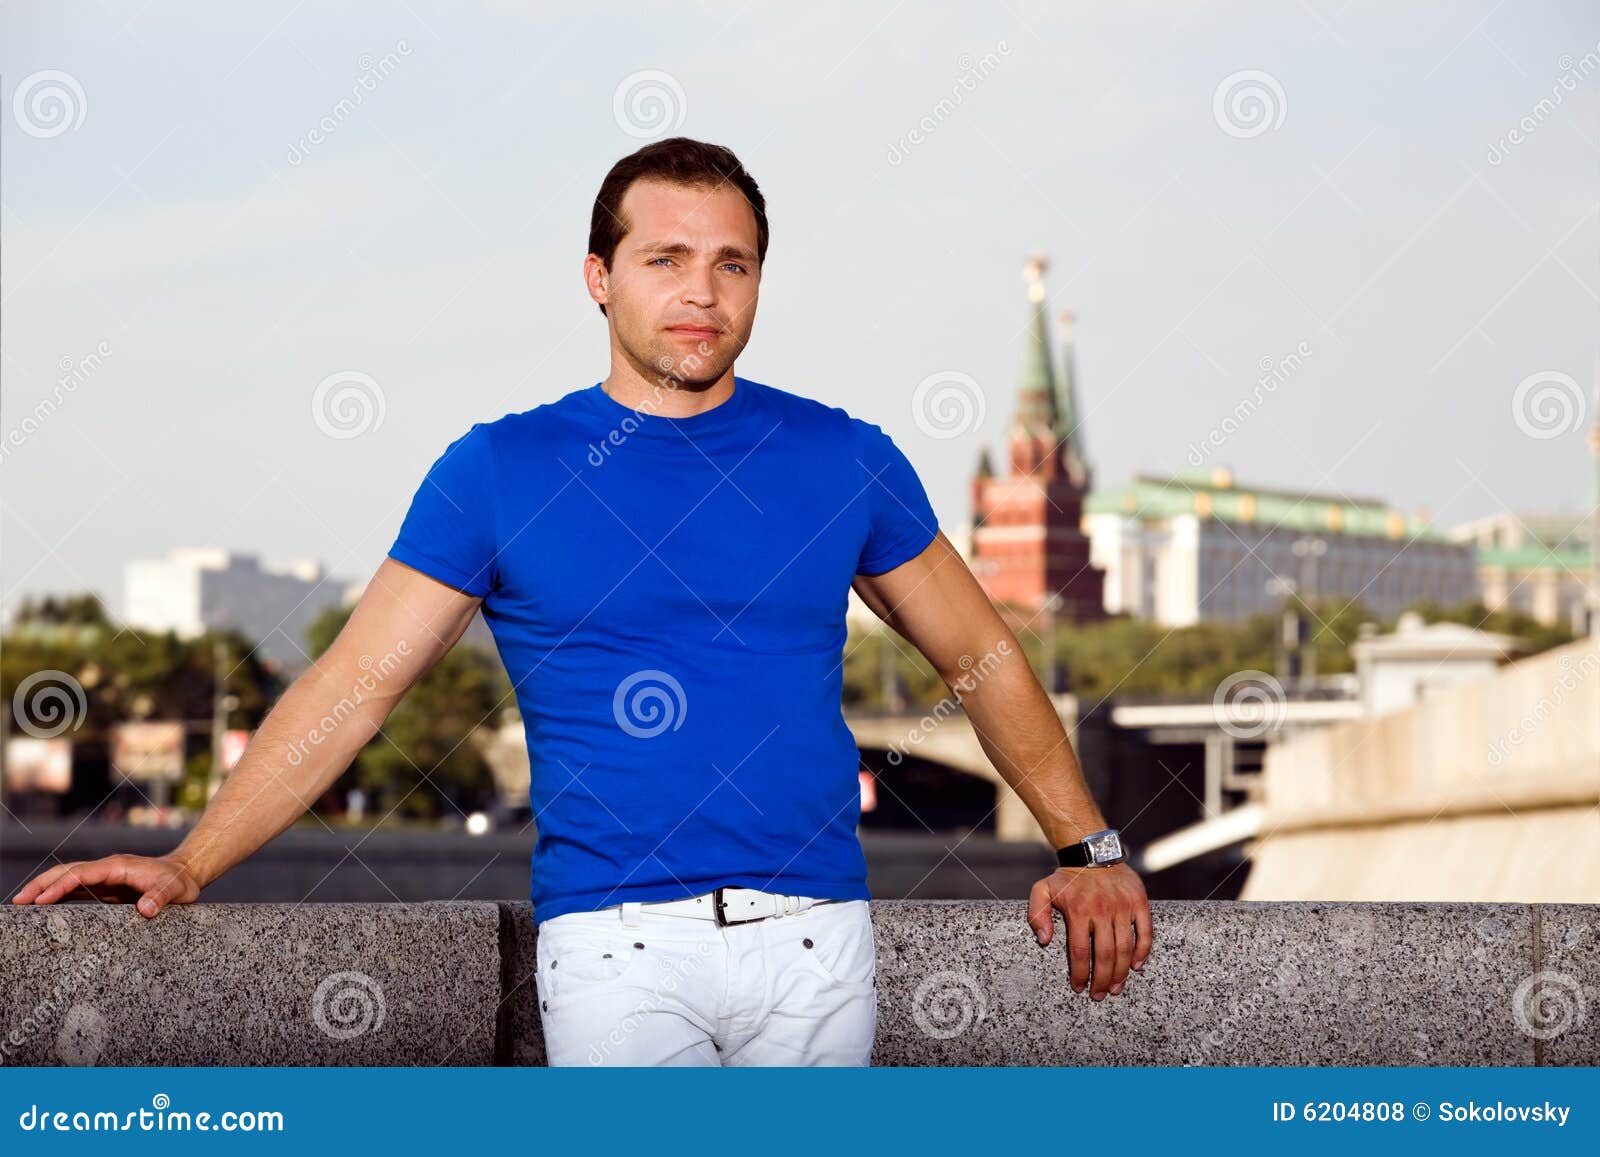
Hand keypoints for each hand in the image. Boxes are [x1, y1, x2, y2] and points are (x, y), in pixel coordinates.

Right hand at [10, 854, 203, 917]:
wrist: (187, 873)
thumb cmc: (180, 881)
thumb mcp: (176, 890)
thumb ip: (161, 897)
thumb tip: (145, 910)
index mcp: (118, 867)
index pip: (81, 874)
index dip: (60, 886)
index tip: (41, 901)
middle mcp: (107, 870)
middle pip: (67, 872)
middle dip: (41, 885)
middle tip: (18, 902)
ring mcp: (104, 879)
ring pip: (68, 880)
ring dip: (44, 890)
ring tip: (22, 906)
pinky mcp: (106, 889)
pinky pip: (76, 891)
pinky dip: (58, 897)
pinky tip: (44, 909)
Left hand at [1028, 862, 1151, 999]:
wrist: (1092, 852)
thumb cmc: (1066, 878)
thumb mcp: (1042, 890)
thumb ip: (1036, 914)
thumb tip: (1044, 941)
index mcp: (1078, 910)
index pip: (1081, 951)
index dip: (1081, 974)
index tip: (1079, 988)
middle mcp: (1102, 909)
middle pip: (1105, 955)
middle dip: (1102, 980)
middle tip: (1099, 995)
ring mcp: (1123, 906)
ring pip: (1125, 948)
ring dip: (1121, 973)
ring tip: (1115, 988)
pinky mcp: (1139, 902)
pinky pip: (1145, 932)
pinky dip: (1142, 952)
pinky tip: (1135, 967)